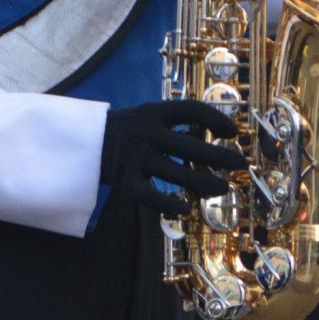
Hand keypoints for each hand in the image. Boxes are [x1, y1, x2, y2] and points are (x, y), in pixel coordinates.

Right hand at [99, 99, 244, 217]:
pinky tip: (184, 209)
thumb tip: (210, 134)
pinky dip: (168, 203)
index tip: (232, 131)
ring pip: (177, 174)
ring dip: (203, 183)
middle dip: (219, 156)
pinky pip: (150, 195)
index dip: (214, 119)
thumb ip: (172, 124)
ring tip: (222, 188)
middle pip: (190, 146)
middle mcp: (146, 132)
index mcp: (152, 112)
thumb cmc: (122, 130)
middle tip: (240, 165)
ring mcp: (135, 157)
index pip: (190, 110)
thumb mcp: (144, 117)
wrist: (78, 142)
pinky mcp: (124, 181)